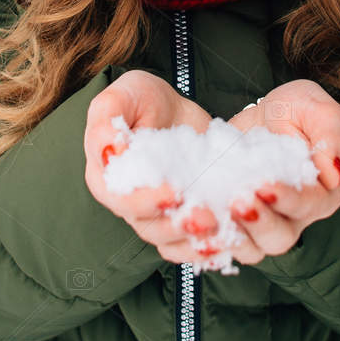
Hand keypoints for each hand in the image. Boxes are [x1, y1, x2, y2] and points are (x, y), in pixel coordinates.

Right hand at [83, 70, 265, 265]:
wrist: (176, 112)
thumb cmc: (142, 100)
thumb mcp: (124, 94)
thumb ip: (108, 117)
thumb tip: (108, 149)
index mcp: (106, 177)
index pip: (120, 198)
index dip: (146, 200)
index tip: (173, 192)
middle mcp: (128, 204)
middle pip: (148, 227)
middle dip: (177, 225)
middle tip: (206, 216)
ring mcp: (157, 216)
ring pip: (172, 242)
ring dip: (196, 240)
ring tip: (223, 227)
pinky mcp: (183, 220)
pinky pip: (192, 244)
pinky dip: (211, 246)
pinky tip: (233, 237)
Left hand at [223, 79, 339, 259]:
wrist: (262, 116)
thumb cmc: (297, 109)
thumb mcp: (317, 109)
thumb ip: (331, 136)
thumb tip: (333, 173)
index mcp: (323, 194)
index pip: (308, 205)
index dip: (287, 199)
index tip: (264, 185)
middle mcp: (295, 217)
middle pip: (279, 238)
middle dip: (258, 223)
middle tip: (236, 201)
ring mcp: (262, 224)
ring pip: (250, 249)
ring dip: (230, 236)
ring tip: (210, 214)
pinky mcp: (233, 222)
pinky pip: (221, 242)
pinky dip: (205, 239)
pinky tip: (188, 221)